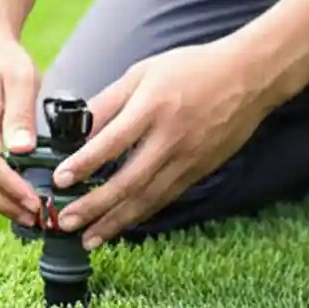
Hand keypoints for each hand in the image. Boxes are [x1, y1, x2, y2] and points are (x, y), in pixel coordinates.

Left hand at [52, 39, 279, 247]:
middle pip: (129, 180)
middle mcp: (170, 138)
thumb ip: (109, 101)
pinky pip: (165, 197)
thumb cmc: (190, 68)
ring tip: (90, 238)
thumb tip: (77, 127)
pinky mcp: (199, 170)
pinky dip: (141, 213)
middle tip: (67, 221)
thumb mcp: (142, 72)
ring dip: (116, 221)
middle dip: (95, 206)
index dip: (84, 163)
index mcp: (152, 107)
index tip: (60, 180)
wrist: (248, 77)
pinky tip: (122, 224)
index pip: (112, 142)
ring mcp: (188, 158)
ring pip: (148, 198)